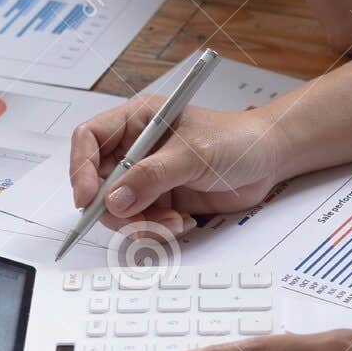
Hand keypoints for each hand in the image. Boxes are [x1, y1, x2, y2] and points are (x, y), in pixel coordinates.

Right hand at [68, 99, 287, 236]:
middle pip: (97, 183)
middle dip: (116, 208)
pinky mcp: (160, 200)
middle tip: (139, 219)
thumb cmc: (237, 139)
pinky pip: (141, 223)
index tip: (87, 198)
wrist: (270, 160)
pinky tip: (183, 221)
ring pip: (118, 210)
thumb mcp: (193, 154)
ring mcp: (146, 177)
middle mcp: (134, 149)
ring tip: (173, 221)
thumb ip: (152, 176)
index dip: (81, 168)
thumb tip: (114, 200)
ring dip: (142, 223)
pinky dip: (158, 229)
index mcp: (135, 121)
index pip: (88, 140)